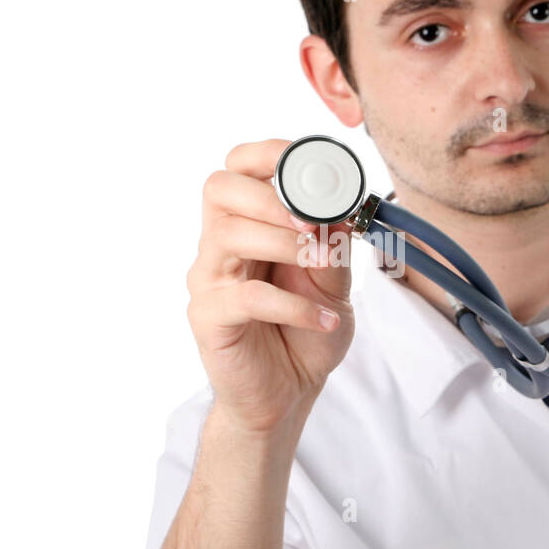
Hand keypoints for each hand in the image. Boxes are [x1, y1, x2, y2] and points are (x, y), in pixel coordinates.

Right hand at [185, 139, 355, 432]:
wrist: (288, 394)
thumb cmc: (304, 333)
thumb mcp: (333, 282)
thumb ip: (331, 242)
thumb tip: (339, 204)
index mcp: (245, 224)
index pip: (235, 168)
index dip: (267, 154)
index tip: (308, 168)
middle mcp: (218, 246)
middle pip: (218, 189)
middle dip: (272, 197)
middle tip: (311, 223)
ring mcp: (209, 281)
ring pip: (227, 235)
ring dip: (283, 243)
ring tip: (319, 265)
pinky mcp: (210, 319)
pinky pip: (245, 298)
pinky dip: (292, 304)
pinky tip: (321, 317)